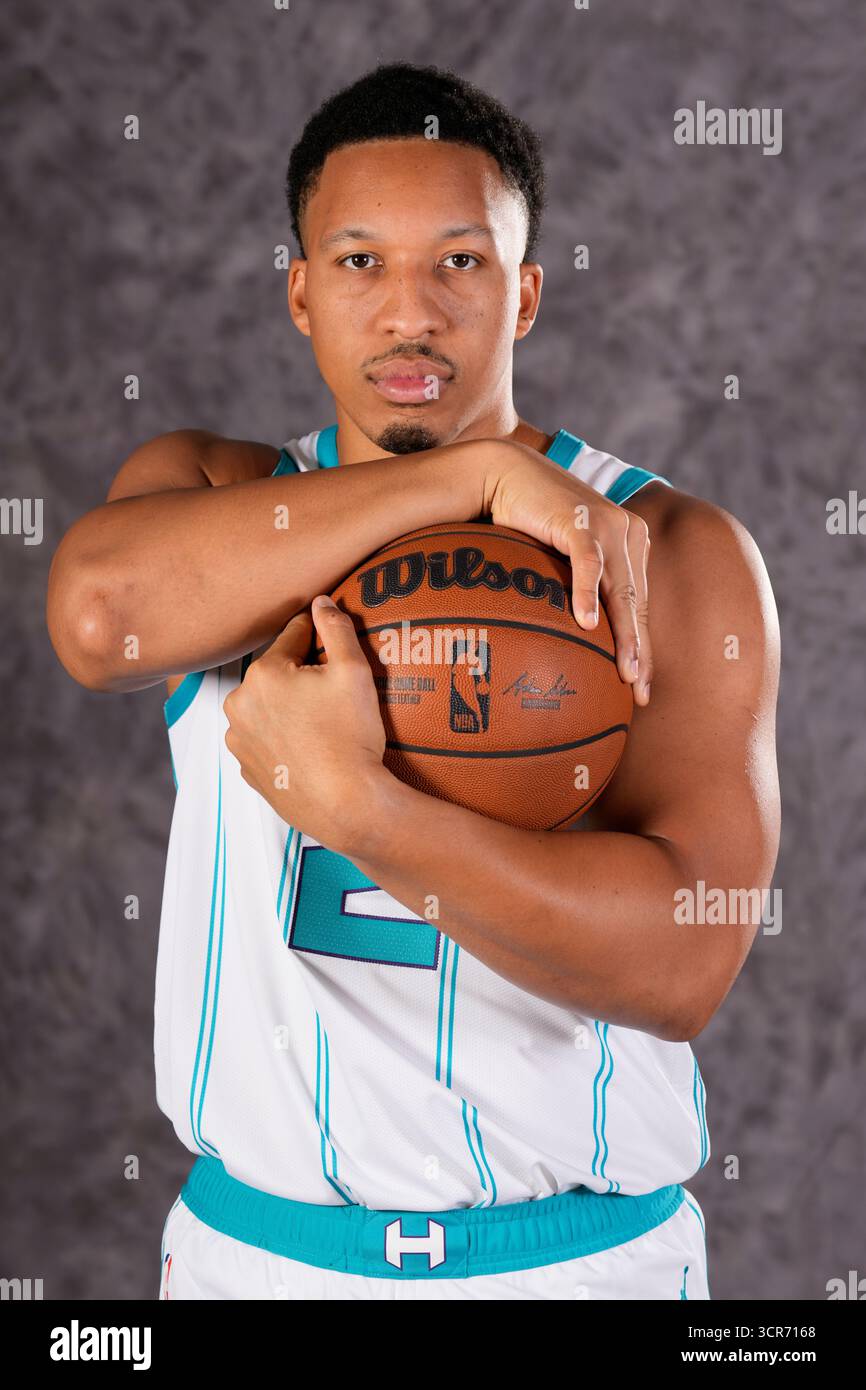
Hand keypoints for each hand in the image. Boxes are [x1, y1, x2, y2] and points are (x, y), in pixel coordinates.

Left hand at [223, 595, 387, 852]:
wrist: (346, 805)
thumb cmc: (352, 736)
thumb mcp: (354, 672)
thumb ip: (336, 628)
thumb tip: (320, 601)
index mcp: (263, 673)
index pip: (294, 635)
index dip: (319, 636)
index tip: (334, 645)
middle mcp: (239, 703)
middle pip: (277, 672)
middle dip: (301, 676)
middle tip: (333, 694)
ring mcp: (239, 739)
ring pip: (267, 706)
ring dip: (287, 707)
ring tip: (322, 724)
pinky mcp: (246, 768)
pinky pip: (263, 739)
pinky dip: (281, 738)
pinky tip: (309, 747)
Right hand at [483, 441, 652, 703]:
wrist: (504, 474)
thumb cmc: (527, 522)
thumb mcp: (560, 559)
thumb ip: (576, 585)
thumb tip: (573, 635)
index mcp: (630, 545)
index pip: (639, 605)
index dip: (642, 647)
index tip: (641, 687)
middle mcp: (628, 534)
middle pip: (637, 604)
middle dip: (641, 651)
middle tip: (640, 691)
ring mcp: (608, 525)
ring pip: (622, 590)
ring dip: (624, 634)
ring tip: (625, 671)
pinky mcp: (580, 519)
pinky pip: (589, 564)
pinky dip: (586, 594)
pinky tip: (586, 624)